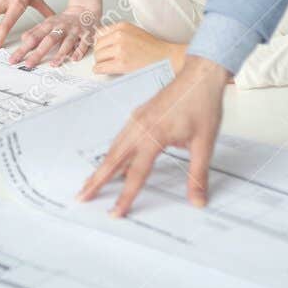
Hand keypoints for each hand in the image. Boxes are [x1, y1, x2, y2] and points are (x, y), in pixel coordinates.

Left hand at [8, 5, 99, 66]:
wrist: (84, 9)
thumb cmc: (65, 20)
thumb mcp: (48, 22)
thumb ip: (36, 31)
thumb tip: (23, 39)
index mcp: (50, 24)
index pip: (34, 37)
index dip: (23, 48)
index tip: (15, 59)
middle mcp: (61, 27)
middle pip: (49, 40)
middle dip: (38, 53)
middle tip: (29, 64)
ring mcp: (74, 31)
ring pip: (67, 42)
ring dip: (60, 53)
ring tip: (53, 64)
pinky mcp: (86, 35)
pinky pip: (83, 43)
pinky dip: (79, 51)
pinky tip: (74, 58)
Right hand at [77, 54, 230, 214]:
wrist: (201, 76)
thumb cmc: (203, 105)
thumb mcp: (205, 144)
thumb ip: (198, 175)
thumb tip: (198, 201)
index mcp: (155, 135)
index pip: (136, 173)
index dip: (125, 196)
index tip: (115, 212)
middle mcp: (140, 127)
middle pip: (113, 159)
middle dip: (96, 180)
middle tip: (82, 197)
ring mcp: (137, 119)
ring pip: (114, 148)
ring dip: (101, 167)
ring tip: (90, 183)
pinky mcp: (139, 115)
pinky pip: (120, 138)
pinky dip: (112, 153)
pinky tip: (112, 161)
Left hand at [93, 22, 182, 74]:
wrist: (165, 58)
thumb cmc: (152, 47)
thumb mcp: (134, 32)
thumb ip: (117, 33)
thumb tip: (98, 37)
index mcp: (122, 26)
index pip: (99, 33)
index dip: (101, 43)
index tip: (103, 49)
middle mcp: (120, 35)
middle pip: (97, 46)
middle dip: (100, 53)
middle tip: (106, 59)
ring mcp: (120, 49)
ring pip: (98, 56)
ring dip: (100, 62)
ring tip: (108, 64)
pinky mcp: (121, 63)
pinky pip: (100, 67)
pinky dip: (99, 70)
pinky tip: (103, 70)